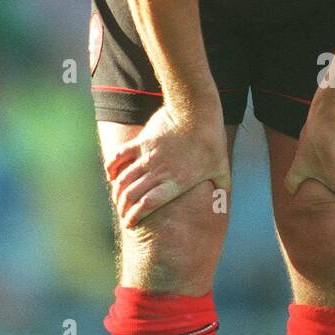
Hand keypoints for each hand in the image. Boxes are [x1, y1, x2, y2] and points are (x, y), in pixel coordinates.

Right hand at [105, 104, 230, 228]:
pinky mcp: (142, 141)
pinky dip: (112, 167)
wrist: (197, 112)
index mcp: (176, 182)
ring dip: (117, 191)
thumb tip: (223, 203)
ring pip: (124, 178)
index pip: (147, 204)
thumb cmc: (211, 141)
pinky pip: (120, 156)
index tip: (129, 222)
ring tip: (117, 198)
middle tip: (121, 213)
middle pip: (131, 194)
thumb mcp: (221, 167)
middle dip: (123, 207)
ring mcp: (148, 156)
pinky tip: (111, 175)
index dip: (134, 215)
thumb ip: (221, 188)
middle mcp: (159, 172)